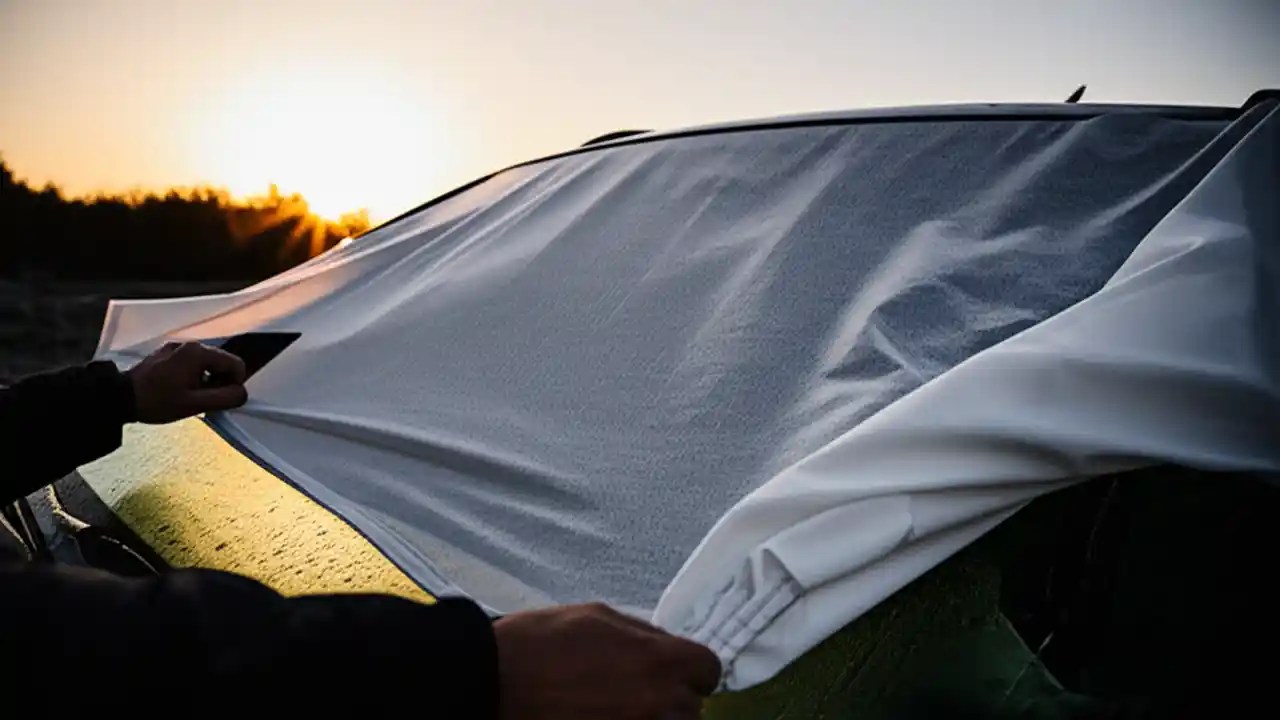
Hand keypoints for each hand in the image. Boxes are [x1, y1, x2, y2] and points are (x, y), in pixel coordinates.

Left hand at [127, 341, 247, 423]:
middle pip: (221, 362)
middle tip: (203, 400)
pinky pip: (190, 363)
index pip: (235, 364)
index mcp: (198, 353)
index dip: (235, 384)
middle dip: (220, 382)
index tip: (221, 398)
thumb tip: (242, 394)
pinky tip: (178, 390)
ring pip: (206, 364)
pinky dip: (192, 376)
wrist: (119, 398)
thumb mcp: (195, 405)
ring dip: (206, 380)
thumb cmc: (156, 401)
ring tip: (189, 396)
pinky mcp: (165, 354)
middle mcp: (189, 345)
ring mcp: (175, 348)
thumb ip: (225, 398)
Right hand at [494, 603, 720, 719]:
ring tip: (616, 711)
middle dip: (669, 702)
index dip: (691, 672)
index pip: (708, 671)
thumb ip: (641, 634)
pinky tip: (602, 719)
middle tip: (634, 695)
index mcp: (658, 660)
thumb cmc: (538, 644)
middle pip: (690, 709)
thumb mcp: (597, 616)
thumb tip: (664, 646)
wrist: (491, 682)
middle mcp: (656, 702)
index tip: (672, 675)